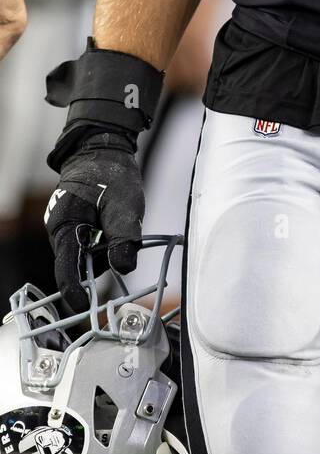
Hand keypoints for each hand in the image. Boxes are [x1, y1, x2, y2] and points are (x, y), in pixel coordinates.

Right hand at [44, 128, 144, 310]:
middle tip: (123, 236)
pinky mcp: (78, 227)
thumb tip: (124, 268)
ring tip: (120, 221)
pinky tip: (115, 221)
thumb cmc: (111, 173)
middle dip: (103, 260)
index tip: (87, 305)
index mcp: (64, 227)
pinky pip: (92, 244)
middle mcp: (61, 231)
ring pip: (88, 255)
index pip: (65, 270)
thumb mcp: (124, 204)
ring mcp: (68, 229)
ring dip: (107, 248)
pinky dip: (106, 240)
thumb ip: (123, 237)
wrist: (103, 148)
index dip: (75, 291)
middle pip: (80, 265)